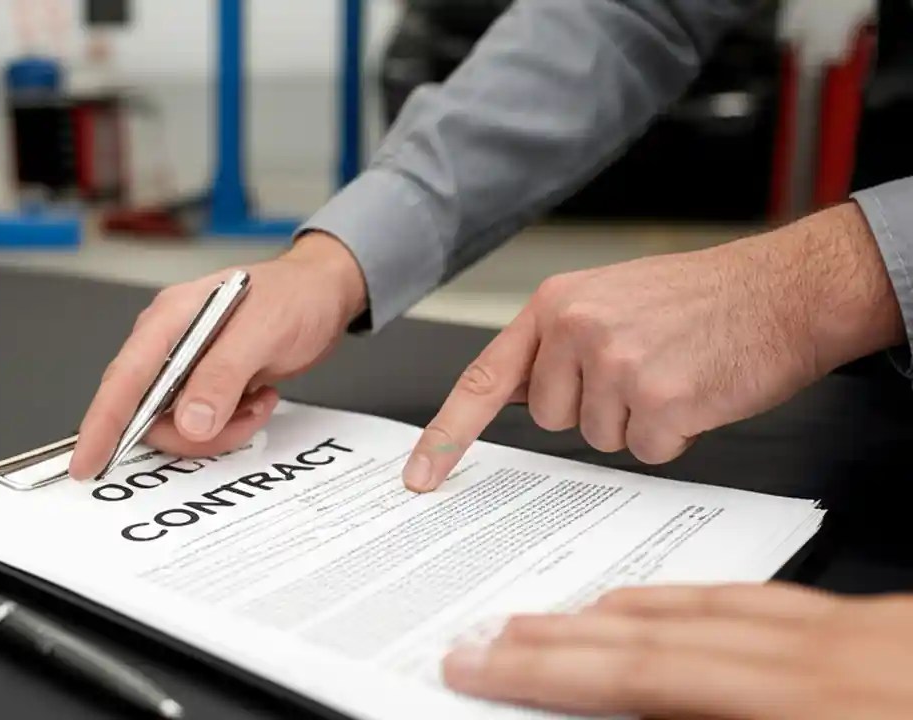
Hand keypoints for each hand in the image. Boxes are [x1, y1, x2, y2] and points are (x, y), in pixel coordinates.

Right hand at [69, 232, 367, 478]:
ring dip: (219, 429)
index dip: (102, 424)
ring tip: (255, 403)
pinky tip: (256, 399)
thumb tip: (189, 420)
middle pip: (148, 412)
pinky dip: (229, 425)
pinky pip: (199, 423)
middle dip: (190, 433)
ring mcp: (185, 365)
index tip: (87, 462)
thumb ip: (222, 375)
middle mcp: (169, 342)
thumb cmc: (294, 296)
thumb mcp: (262, 332)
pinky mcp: (204, 382)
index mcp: (169, 319)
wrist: (323, 293)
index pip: (123, 379)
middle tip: (237, 421)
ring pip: (178, 425)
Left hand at [403, 202, 903, 491]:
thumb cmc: (700, 297)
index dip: (448, 434)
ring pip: (599, 438)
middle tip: (643, 368)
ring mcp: (616, 364)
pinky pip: (646, 450)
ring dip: (638, 420)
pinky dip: (674, 435)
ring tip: (674, 371)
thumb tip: (510, 392)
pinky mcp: (661, 400)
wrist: (782, 289)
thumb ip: (555, 342)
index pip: (484, 378)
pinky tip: (696, 391)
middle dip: (594, 408)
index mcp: (554, 303)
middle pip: (551, 418)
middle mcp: (576, 329)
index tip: (420, 478)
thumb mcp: (608, 297)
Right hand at [442, 583, 912, 717]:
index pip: (653, 677)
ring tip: (556, 617)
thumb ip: (733, 719)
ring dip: (620, 612)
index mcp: (820, 703)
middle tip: (491, 634)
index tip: (489, 663)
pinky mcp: (881, 628)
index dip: (556, 671)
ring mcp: (856, 635)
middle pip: (665, 636)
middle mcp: (828, 656)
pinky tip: (677, 607)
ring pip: (712, 609)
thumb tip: (646, 708)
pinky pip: (765, 603)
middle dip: (562, 637)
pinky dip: (698, 602)